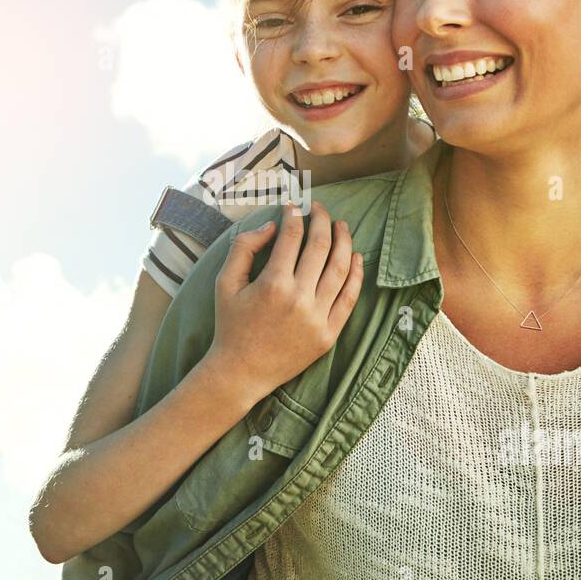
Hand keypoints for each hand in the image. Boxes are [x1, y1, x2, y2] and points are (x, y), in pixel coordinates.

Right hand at [207, 200, 362, 402]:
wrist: (241, 372)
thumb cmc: (231, 325)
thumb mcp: (225, 283)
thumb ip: (244, 248)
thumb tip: (272, 226)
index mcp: (273, 284)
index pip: (292, 237)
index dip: (294, 216)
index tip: (294, 207)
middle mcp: (299, 299)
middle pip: (320, 247)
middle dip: (321, 220)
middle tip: (319, 209)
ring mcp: (317, 318)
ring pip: (340, 269)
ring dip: (343, 241)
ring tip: (341, 225)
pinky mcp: (328, 334)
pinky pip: (349, 298)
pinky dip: (356, 274)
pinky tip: (356, 257)